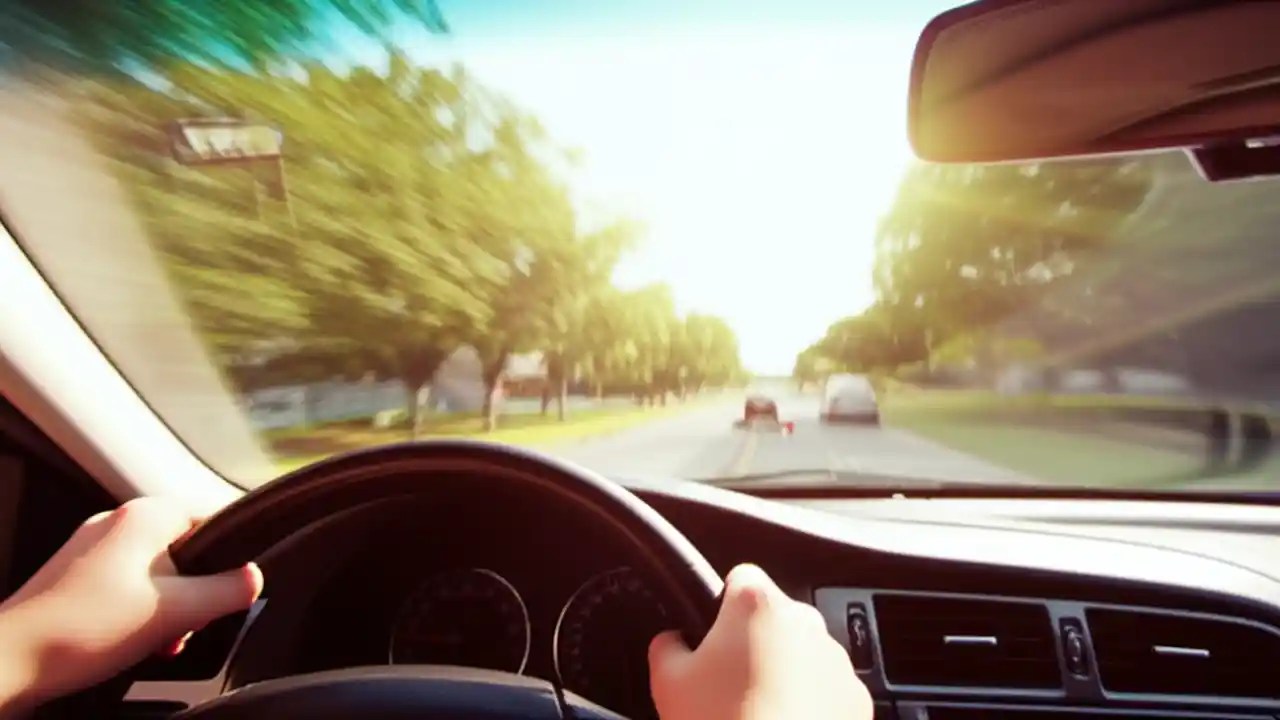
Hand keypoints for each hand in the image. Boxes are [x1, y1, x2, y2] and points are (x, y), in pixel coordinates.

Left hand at [0, 497, 261, 714]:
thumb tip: (255, 579)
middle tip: (188, 624)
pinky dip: (139, 613)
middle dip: (195, 592)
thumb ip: (228, 591)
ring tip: (159, 640)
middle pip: (185, 550)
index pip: (213, 518)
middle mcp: (116, 522)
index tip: (229, 592)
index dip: (229, 558)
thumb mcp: (177, 611)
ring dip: (168, 608)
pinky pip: (126, 587)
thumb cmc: (84, 629)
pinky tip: (132, 642)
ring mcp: (90, 548)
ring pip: (156, 573)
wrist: (9, 661)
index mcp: (144, 515)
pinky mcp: (73, 577)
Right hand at [648, 563, 871, 719]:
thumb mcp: (668, 682)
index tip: (714, 633)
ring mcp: (836, 660)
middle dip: (755, 641)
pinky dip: (811, 701)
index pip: (741, 576)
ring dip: (785, 670)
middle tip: (730, 681)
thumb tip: (672, 640)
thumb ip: (667, 646)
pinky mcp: (856, 696)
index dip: (723, 603)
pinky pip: (827, 688)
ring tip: (758, 710)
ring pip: (803, 653)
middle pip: (774, 617)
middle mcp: (804, 621)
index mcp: (756, 605)